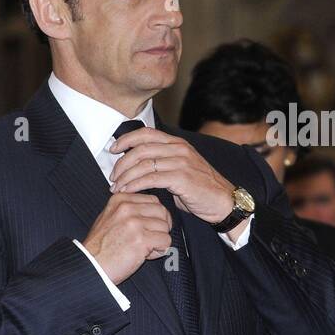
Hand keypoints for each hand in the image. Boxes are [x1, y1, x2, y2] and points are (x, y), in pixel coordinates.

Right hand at [82, 191, 172, 285]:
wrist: (91, 266)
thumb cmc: (99, 247)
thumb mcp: (108, 218)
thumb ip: (127, 210)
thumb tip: (150, 209)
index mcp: (120, 200)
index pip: (153, 200)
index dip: (155, 216)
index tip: (147, 227)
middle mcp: (127, 209)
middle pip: (162, 212)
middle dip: (159, 227)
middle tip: (148, 239)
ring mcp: (134, 223)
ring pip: (165, 227)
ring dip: (158, 240)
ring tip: (142, 248)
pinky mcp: (141, 240)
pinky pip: (165, 242)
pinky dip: (158, 251)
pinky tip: (144, 255)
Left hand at [108, 126, 235, 222]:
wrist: (222, 201)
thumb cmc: (198, 188)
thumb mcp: (179, 169)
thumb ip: (160, 163)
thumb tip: (135, 165)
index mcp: (176, 143)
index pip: (146, 133)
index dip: (126, 139)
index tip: (112, 149)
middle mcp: (178, 149)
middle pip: (141, 149)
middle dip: (122, 162)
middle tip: (112, 176)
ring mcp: (181, 162)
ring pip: (143, 164)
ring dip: (125, 176)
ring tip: (116, 187)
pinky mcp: (181, 178)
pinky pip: (151, 178)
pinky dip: (135, 185)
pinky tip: (127, 191)